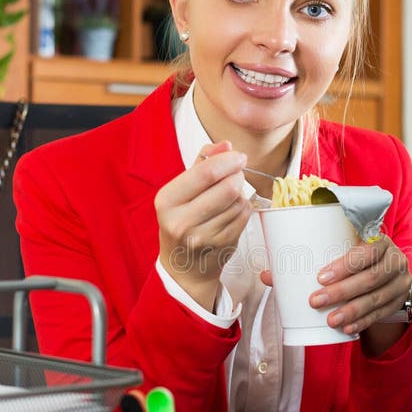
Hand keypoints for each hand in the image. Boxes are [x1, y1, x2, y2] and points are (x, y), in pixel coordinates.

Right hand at [155, 141, 250, 309]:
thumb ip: (202, 163)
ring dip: (240, 193)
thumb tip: (226, 145)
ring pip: (239, 201)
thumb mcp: (181, 190)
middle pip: (228, 187)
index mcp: (167, 201)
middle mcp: (181, 221)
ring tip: (229, 195)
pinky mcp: (222, 245)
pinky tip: (233, 210)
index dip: (227, 160)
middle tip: (237, 173)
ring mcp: (203, 236)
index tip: (238, 156)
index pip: (205, 173)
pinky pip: (244, 215)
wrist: (184, 266)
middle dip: (237, 175)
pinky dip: (244, 207)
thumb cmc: (182, 220)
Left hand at [306, 235, 411, 341]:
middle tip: (316, 301)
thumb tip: (274, 273)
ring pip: (376, 298)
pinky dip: (363, 321)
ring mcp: (401, 282)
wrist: (388, 267)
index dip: (345, 265)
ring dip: (352, 311)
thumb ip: (321, 253)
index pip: (368, 251)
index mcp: (382, 241)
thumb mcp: (349, 246)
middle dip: (341, 291)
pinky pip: (381, 313)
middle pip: (370, 278)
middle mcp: (396, 260)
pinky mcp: (400, 301)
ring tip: (331, 320)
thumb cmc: (359, 255)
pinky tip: (348, 328)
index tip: (321, 277)